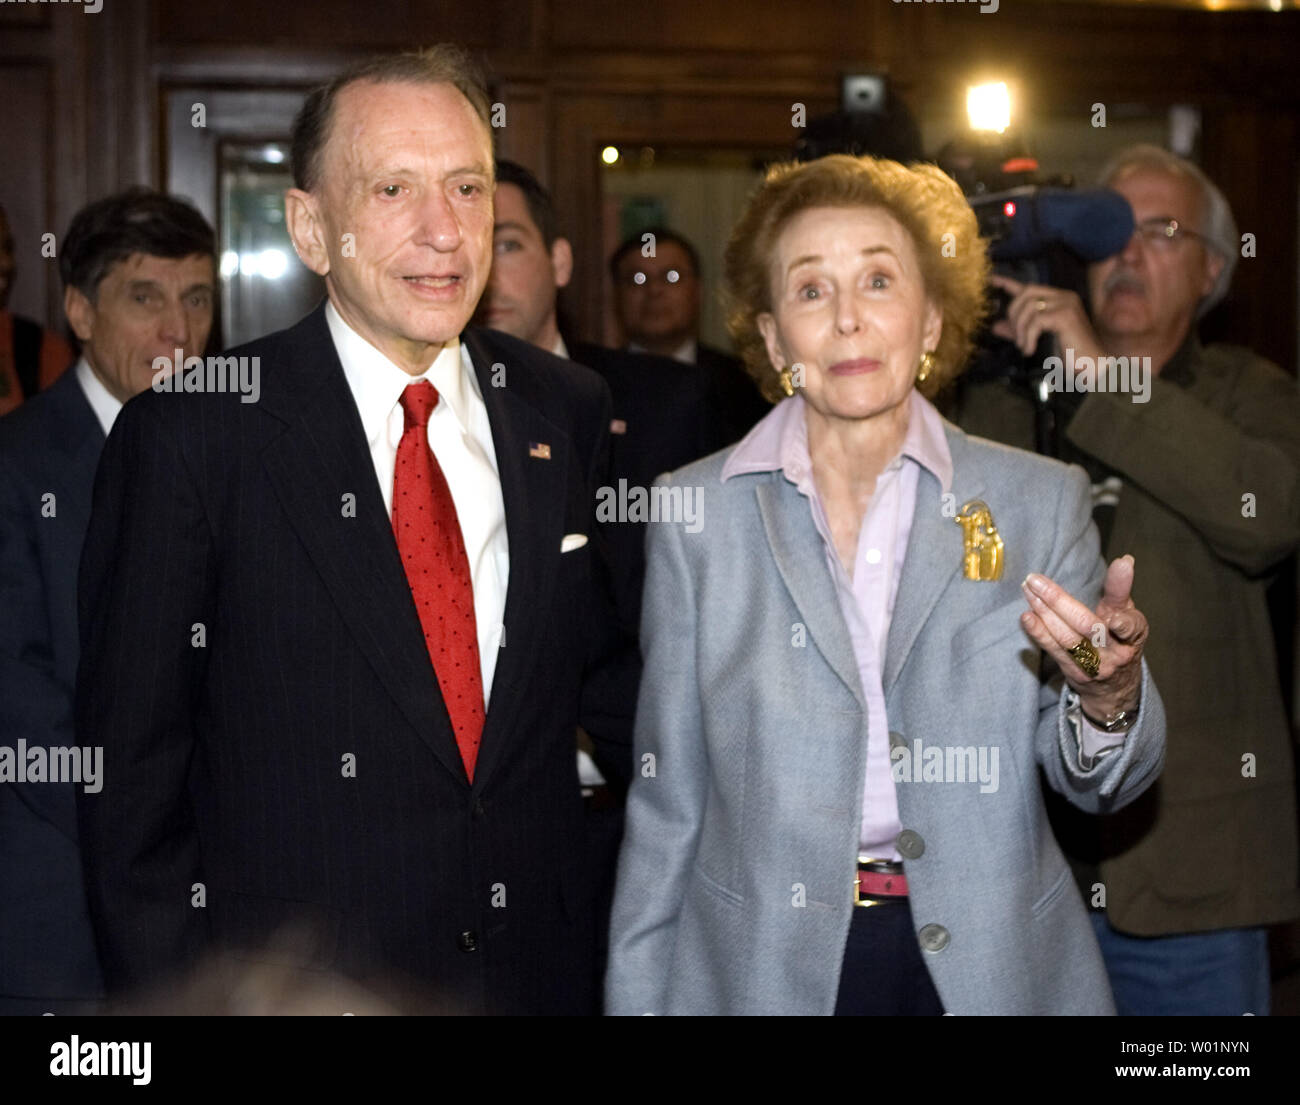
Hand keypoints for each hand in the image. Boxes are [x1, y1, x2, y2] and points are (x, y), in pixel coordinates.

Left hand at [990, 273, 1105, 366]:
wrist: (1092, 366)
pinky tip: (1030, 349)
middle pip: (1026, 292)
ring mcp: (1066, 304)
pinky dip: (1028, 336)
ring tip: (1024, 345)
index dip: (1008, 283)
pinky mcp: (1065, 316)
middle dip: (1014, 313)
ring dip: (1020, 328)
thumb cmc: (1068, 354)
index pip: (1029, 286)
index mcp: (1058, 299)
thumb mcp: (1037, 340)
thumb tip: (996, 326)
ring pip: (1030, 306)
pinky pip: (1036, 321)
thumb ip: (1018, 331)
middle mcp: (1063, 296)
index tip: (992, 280)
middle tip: (1016, 336)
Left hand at [1019, 555, 1147, 719]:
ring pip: (1067, 637)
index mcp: (1134, 634)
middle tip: (1035, 580)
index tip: (1116, 588)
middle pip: (1087, 625)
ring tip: (1028, 590)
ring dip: (1043, 611)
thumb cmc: (1119, 641)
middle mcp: (1116, 652)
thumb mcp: (1127, 615)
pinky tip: (1027, 617)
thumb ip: (1120, 590)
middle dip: (1058, 601)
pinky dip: (1039, 633)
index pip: (1131, 622)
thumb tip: (1125, 560)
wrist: (1115, 688)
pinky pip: (1055, 650)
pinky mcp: (1076, 672)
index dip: (1122, 609)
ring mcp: (1095, 665)